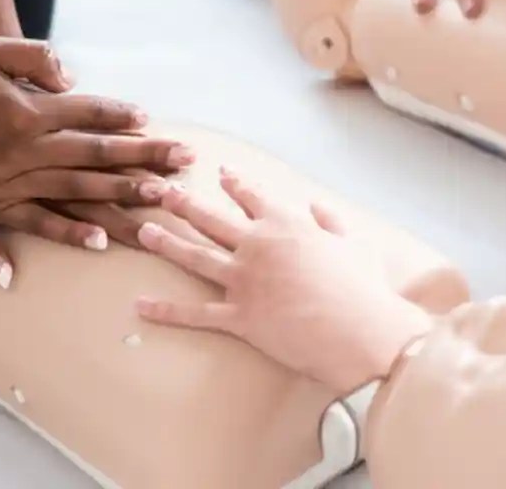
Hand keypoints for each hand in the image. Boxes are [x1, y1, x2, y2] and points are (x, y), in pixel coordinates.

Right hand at [0, 38, 193, 275]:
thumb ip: (33, 56)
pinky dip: (68, 234)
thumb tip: (72, 78)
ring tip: (160, 203)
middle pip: (96, 154)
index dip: (120, 116)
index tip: (152, 122)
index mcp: (26, 109)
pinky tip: (99, 242)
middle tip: (183, 162)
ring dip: (121, 197)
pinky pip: (36, 223)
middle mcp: (24, 148)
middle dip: (143, 158)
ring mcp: (9, 181)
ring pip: (77, 192)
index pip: (87, 113)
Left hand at [134, 169, 430, 394]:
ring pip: (195, 256)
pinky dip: (166, 311)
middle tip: (160, 191)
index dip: (234, 182)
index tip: (219, 172)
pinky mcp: (239, 316)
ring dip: (166, 243)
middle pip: (210, 218)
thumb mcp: (354, 243)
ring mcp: (244, 280)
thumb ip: (332, 221)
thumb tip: (317, 205)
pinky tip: (141, 306)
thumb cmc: (364, 288)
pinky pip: (196, 313)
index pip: (252, 195)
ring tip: (143, 232)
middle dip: (183, 203)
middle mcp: (257, 245)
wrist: (361, 332)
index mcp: (285, 223)